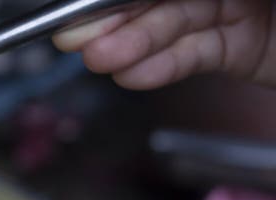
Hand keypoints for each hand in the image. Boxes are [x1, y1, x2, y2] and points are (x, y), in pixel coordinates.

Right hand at [53, 0, 275, 88]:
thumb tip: (136, 0)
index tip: (76, 5)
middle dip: (113, 15)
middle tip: (73, 34)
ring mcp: (235, 6)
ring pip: (171, 23)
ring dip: (130, 44)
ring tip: (97, 59)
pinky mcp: (242, 44)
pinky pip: (194, 53)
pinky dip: (161, 66)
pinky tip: (132, 75)